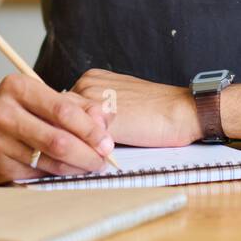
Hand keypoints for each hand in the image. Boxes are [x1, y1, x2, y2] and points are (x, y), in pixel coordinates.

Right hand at [0, 74, 116, 184]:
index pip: (63, 110)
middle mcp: (4, 114)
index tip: (107, 141)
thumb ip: (74, 105)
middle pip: (58, 141)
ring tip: (89, 165)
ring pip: (49, 162)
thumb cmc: (10, 109)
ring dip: (76, 167)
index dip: (90, 129)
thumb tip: (105, 121)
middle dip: (87, 154)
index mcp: (18, 88)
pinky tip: (64, 169)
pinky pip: (36, 174)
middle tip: (102, 159)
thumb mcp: (37, 95)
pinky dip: (55, 173)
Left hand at [71, 69, 201, 147]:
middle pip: (58, 117)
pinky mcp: (103, 120)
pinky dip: (82, 154)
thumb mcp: (120, 101)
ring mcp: (93, 100)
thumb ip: (96, 110)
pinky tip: (92, 162)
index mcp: (91, 78)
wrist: (182, 112)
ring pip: (66, 129)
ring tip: (83, 160)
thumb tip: (75, 130)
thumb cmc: (156, 111)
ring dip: (72, 147)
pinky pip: (81, 141)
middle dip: (63, 137)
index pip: (61, 106)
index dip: (63, 127)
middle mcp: (87, 84)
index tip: (67, 142)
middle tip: (69, 155)